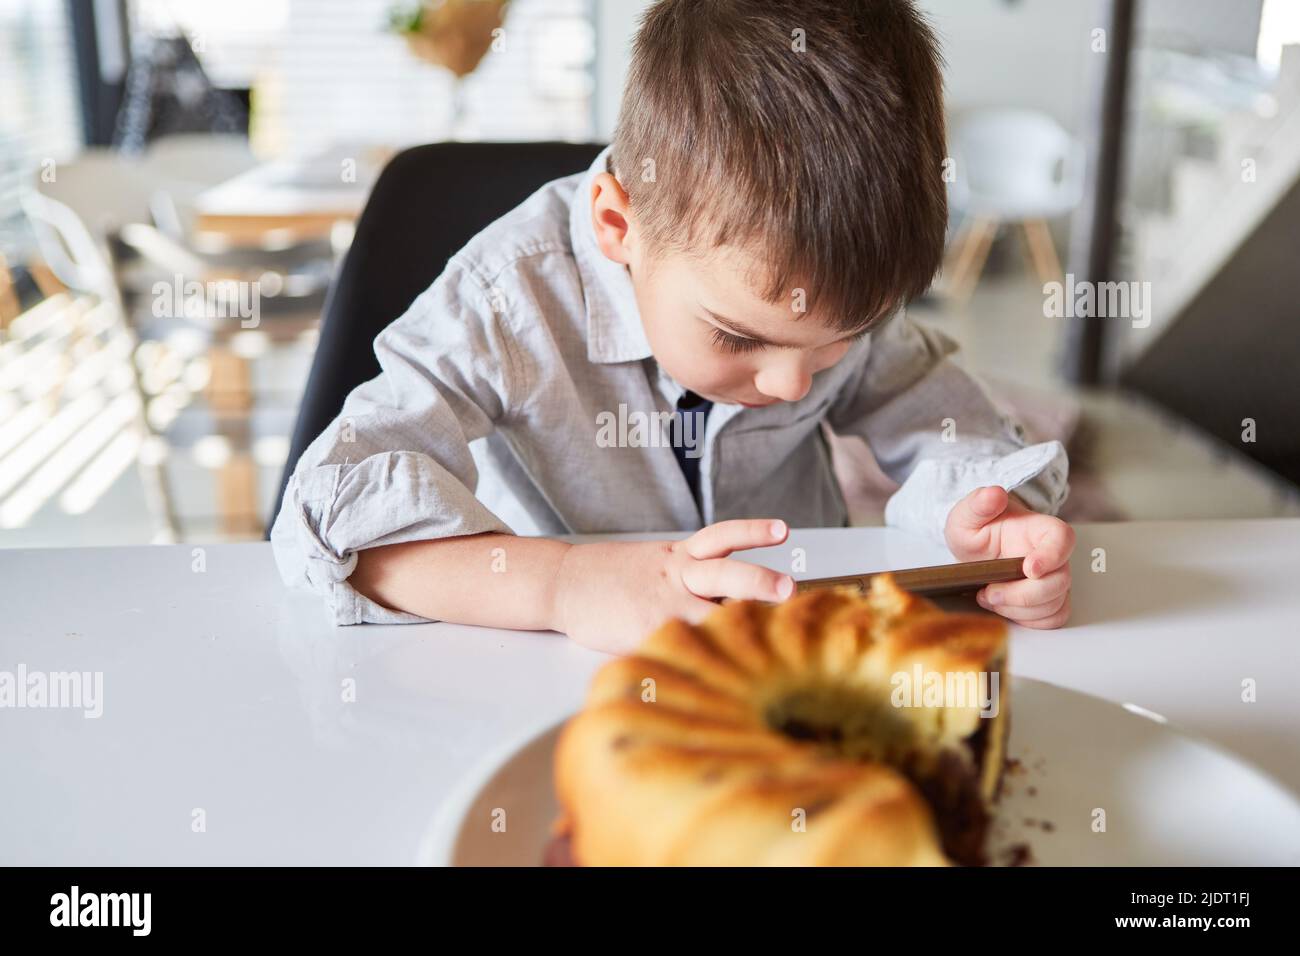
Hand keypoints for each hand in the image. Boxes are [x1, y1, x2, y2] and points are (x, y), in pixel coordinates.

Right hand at [551, 519, 793, 653]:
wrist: (565, 583)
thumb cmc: (616, 578)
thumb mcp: (658, 564)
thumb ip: (696, 579)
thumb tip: (741, 604)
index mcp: (681, 554)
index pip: (722, 537)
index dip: (752, 532)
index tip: (783, 529)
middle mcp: (677, 575)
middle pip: (723, 573)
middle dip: (757, 581)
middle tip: (788, 589)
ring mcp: (663, 606)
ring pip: (706, 614)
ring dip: (739, 621)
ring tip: (764, 629)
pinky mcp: (646, 632)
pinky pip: (680, 643)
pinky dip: (704, 655)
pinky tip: (727, 671)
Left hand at [943, 485, 1073, 628]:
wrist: (975, 550)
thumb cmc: (977, 530)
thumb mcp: (967, 515)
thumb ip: (978, 503)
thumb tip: (993, 494)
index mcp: (1040, 529)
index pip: (1062, 539)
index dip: (1052, 556)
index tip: (1029, 568)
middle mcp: (1054, 555)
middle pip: (1060, 580)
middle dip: (1023, 595)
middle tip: (989, 593)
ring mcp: (1053, 579)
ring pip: (1055, 604)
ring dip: (1020, 610)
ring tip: (989, 599)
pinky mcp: (1048, 600)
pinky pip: (1053, 619)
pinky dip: (1029, 621)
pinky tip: (1003, 610)